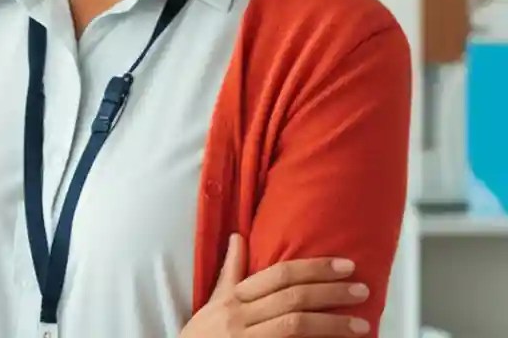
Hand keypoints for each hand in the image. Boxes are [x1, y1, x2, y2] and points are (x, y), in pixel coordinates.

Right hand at [180, 233, 372, 336]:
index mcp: (233, 298)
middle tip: (363, 289)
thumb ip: (231, 272)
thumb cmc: (203, 334)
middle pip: (293, 299)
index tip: (345, 265)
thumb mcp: (215, 301)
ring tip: (362, 324)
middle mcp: (240, 317)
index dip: (314, 268)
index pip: (279, 276)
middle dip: (331, 293)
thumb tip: (237, 237)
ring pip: (296, 326)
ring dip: (333, 325)